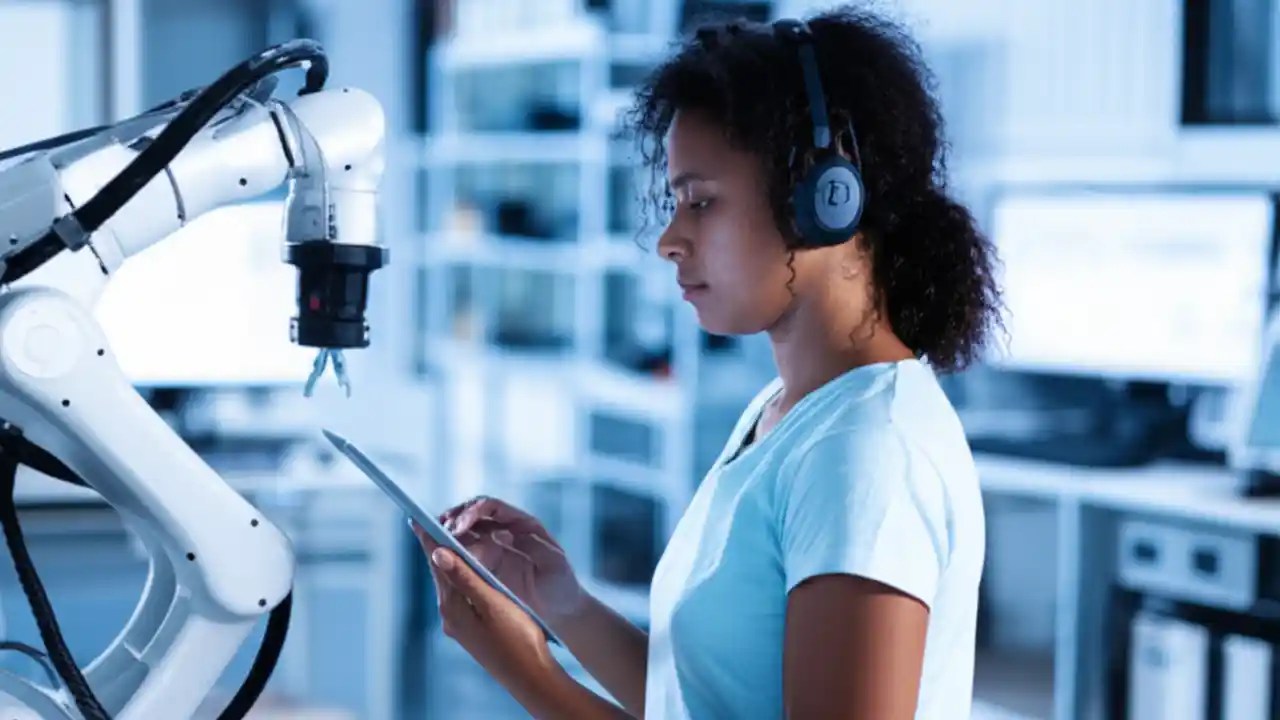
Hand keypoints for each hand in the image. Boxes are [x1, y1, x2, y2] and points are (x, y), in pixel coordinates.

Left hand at [415, 531, 562, 695]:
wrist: (531, 675)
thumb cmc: (517, 638)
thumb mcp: (492, 603)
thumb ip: (465, 577)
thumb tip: (438, 553)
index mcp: (453, 606)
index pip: (437, 564)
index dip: (428, 539)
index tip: (416, 518)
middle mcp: (450, 615)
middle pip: (440, 572)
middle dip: (436, 547)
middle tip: (430, 522)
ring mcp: (459, 623)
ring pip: (451, 582)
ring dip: (451, 560)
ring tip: (447, 538)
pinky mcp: (470, 628)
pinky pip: (461, 593)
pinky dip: (462, 575)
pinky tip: (468, 569)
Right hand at [436, 496, 586, 624]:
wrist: (560, 609)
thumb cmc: (561, 584)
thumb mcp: (556, 565)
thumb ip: (536, 548)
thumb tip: (507, 536)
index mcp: (520, 524)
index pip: (490, 507)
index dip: (472, 512)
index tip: (458, 526)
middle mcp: (502, 531)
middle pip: (469, 515)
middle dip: (451, 520)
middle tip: (437, 533)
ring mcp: (490, 548)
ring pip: (461, 534)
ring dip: (444, 535)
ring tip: (430, 544)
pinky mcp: (482, 568)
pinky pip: (460, 557)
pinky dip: (447, 556)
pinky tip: (436, 562)